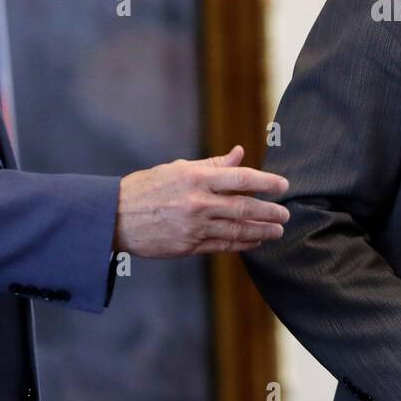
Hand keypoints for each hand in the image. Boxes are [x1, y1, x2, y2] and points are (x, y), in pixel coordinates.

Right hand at [114, 146, 288, 256]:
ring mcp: (194, 227)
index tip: (283, 185)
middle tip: (286, 214)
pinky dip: (242, 243)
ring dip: (261, 231)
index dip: (266, 182)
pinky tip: (255, 241)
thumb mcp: (179, 168)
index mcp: (196, 178)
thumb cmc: (147, 187)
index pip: (241, 178)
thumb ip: (212, 164)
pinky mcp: (188, 246)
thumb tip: (240, 153)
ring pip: (237, 229)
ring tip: (277, 230)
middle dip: (269, 212)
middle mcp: (198, 202)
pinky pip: (223, 245)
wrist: (114, 217)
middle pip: (244, 207)